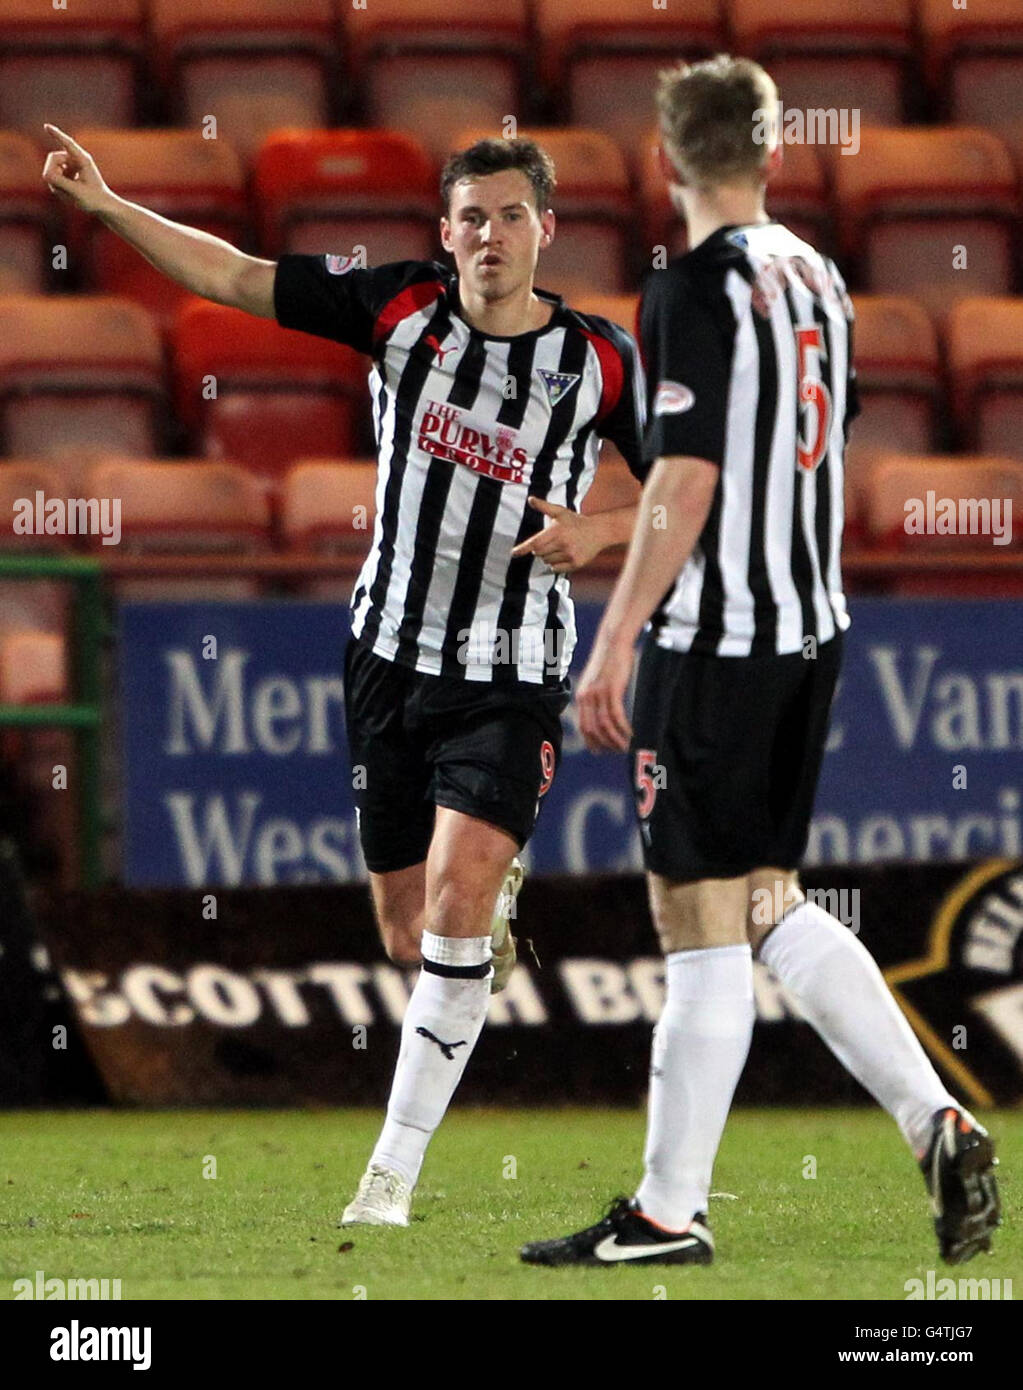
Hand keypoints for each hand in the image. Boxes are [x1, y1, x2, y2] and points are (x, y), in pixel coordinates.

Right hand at [41, 124, 111, 214]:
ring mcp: (70, 164)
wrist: (103, 206)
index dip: (57, 135)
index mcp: (83, 160)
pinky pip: (52, 176)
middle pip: (53, 158)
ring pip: (51, 169)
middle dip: (53, 173)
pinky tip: (69, 192)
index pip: (68, 144)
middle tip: (63, 188)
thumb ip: (60, 182)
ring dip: (57, 183)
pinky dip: (57, 187)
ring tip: (70, 193)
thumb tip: (45, 174)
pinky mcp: (66, 172)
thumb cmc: (95, 199)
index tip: (46, 126)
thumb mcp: (77, 192)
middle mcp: (76, 159)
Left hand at [509, 496, 604, 573]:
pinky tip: (563, 555)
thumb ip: (544, 506)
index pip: (535, 542)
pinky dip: (555, 565)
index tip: (514, 553)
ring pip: (547, 562)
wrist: (598, 531)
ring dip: (548, 557)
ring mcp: (570, 555)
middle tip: (550, 542)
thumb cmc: (576, 521)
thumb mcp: (560, 512)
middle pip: (539, 554)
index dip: (523, 548)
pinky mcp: (575, 563)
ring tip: (559, 547)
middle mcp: (563, 544)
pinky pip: (556, 569)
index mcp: (557, 531)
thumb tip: (530, 499)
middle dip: (540, 549)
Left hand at [576, 636, 634, 752]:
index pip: (583, 727)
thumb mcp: (598, 680)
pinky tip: (631, 734)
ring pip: (605, 725)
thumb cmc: (609, 661)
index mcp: (581, 697)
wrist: (613, 641)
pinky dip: (624, 728)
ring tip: (627, 746)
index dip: (591, 742)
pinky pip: (616, 716)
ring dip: (616, 739)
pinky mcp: (612, 689)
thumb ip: (597, 696)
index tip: (601, 751)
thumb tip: (604, 711)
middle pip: (593, 730)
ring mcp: (598, 693)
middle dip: (606, 744)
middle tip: (618, 750)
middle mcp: (586, 697)